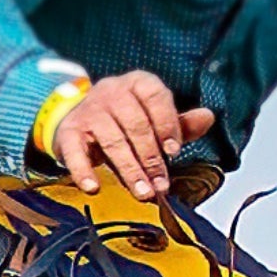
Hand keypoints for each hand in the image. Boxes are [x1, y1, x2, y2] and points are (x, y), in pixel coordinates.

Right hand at [50, 71, 216, 201]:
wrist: (78, 119)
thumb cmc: (123, 122)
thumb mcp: (153, 119)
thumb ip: (178, 124)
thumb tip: (208, 118)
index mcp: (137, 83)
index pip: (155, 97)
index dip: (166, 124)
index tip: (174, 152)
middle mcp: (112, 91)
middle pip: (135, 124)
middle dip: (151, 158)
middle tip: (161, 185)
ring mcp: (89, 111)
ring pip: (112, 140)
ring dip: (129, 170)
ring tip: (143, 192)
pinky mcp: (68, 132)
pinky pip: (74, 151)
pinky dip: (83, 170)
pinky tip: (93, 188)